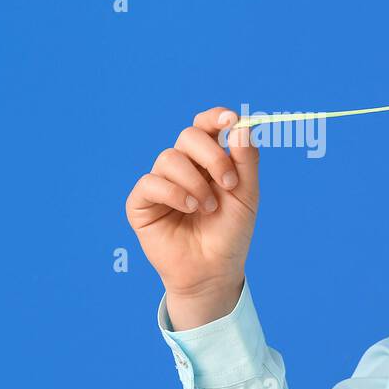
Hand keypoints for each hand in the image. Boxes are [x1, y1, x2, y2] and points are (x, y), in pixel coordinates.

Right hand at [126, 106, 259, 327]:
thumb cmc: (230, 234)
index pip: (206, 125)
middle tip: (229, 184)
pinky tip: (189, 209)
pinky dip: (174, 192)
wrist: (214, 271)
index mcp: (208, 160)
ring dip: (195, 182)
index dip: (216, 117)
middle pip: (188, 135)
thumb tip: (241, 125)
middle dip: (212, 156)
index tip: (232, 120)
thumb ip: (246, 160)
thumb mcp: (247, 195)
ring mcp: (160, 183)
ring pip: (169, 158)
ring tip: (208, 208)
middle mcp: (182, 166)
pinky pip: (150, 182)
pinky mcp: (141, 203)